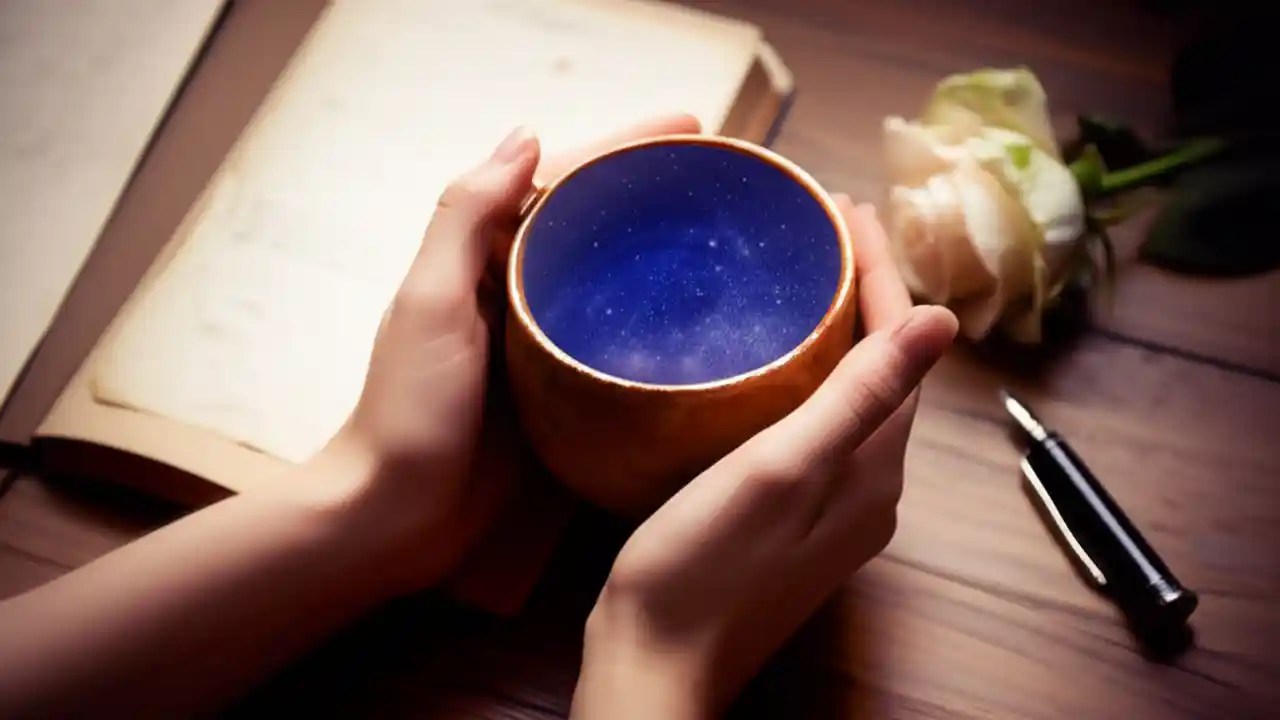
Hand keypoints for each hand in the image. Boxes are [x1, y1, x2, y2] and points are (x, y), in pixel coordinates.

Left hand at [310, 114, 702, 597]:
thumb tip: (527, 135)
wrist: (398, 517)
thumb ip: (465, 218)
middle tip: (724, 173)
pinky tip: (697, 316)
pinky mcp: (563, 392)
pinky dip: (651, 318)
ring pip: (606, 277)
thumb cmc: (409, 410)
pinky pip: (613, 340)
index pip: (560, 182)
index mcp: (481, 258)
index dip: (623, 148)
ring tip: (725, 230)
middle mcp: (513, 290)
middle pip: (591, 222)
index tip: (690, 125)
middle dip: (652, 190)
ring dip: (657, 248)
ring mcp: (541, 342)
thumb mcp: (430, 303)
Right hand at [571, 200, 958, 717]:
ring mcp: (830, 508)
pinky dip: (805, 377)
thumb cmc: (703, 566)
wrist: (655, 660)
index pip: (898, 349)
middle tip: (821, 231)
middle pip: (880, 369)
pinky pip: (817, 426)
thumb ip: (862, 396)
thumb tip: (946, 321)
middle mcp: (867, 487)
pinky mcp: (790, 519)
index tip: (846, 209)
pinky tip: (768, 362)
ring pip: (849, 397)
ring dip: (836, 333)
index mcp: (874, 469)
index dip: (881, 274)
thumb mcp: (784, 469)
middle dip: (863, 295)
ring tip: (801, 276)